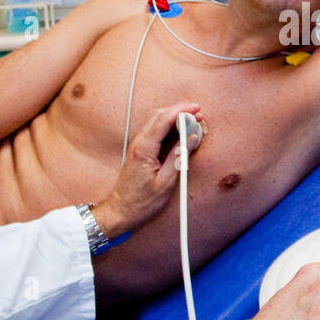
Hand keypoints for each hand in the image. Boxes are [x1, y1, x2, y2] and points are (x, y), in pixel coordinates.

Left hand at [91, 102, 204, 235]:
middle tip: (198, 114)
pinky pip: (156, 132)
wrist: (121, 210)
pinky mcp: (141, 151)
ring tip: (194, 123)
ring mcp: (139, 146)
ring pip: (157, 122)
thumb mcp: (165, 182)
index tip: (196, 109)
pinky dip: (170, 129)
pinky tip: (182, 134)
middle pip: (159, 116)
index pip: (163, 120)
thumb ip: (179, 157)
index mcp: (144, 149)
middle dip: (180, 111)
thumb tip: (192, 139)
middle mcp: (139, 143)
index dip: (181, 111)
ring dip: (175, 119)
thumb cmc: (142, 201)